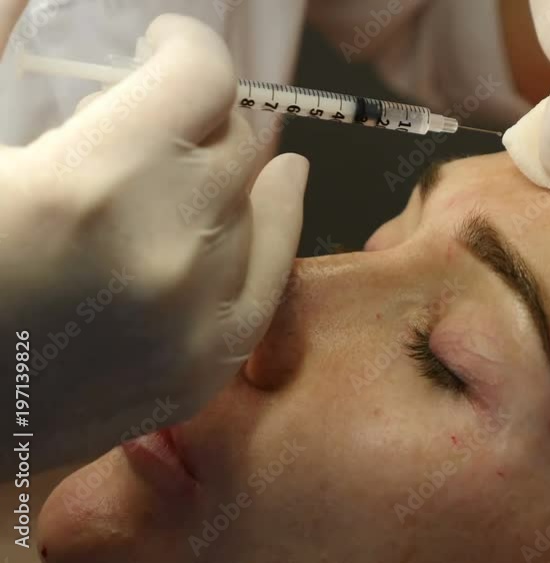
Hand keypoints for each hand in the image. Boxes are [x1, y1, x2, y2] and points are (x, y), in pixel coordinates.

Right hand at [0, 12, 307, 465]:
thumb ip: (0, 44)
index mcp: (91, 186)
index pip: (203, 78)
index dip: (183, 45)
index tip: (161, 45)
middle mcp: (163, 254)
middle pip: (234, 139)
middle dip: (199, 109)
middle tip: (164, 109)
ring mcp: (190, 324)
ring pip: (258, 205)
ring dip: (228, 169)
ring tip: (206, 150)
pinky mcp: (195, 374)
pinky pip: (270, 281)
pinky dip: (273, 229)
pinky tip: (277, 191)